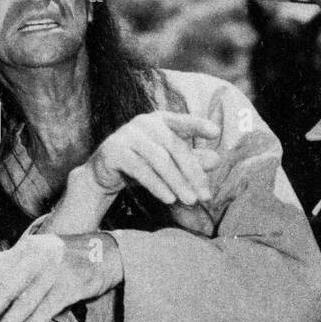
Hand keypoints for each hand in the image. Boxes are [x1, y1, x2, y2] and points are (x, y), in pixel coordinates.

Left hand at [0, 232, 122, 321]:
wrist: (106, 253)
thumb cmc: (64, 258)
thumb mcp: (38, 252)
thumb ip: (14, 265)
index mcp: (26, 247)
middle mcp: (38, 257)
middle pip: (5, 288)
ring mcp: (54, 272)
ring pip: (24, 303)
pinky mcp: (71, 288)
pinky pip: (44, 311)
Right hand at [78, 110, 221, 207]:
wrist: (104, 174)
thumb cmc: (142, 164)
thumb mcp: (168, 162)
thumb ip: (191, 160)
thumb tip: (216, 160)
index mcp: (160, 120)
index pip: (182, 121)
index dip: (198, 125)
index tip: (216, 133)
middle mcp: (144, 122)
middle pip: (174, 146)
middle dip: (192, 172)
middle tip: (205, 196)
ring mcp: (127, 135)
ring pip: (159, 159)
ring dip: (177, 182)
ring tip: (190, 201)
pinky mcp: (114, 151)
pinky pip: (140, 169)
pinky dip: (157, 185)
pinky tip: (169, 199)